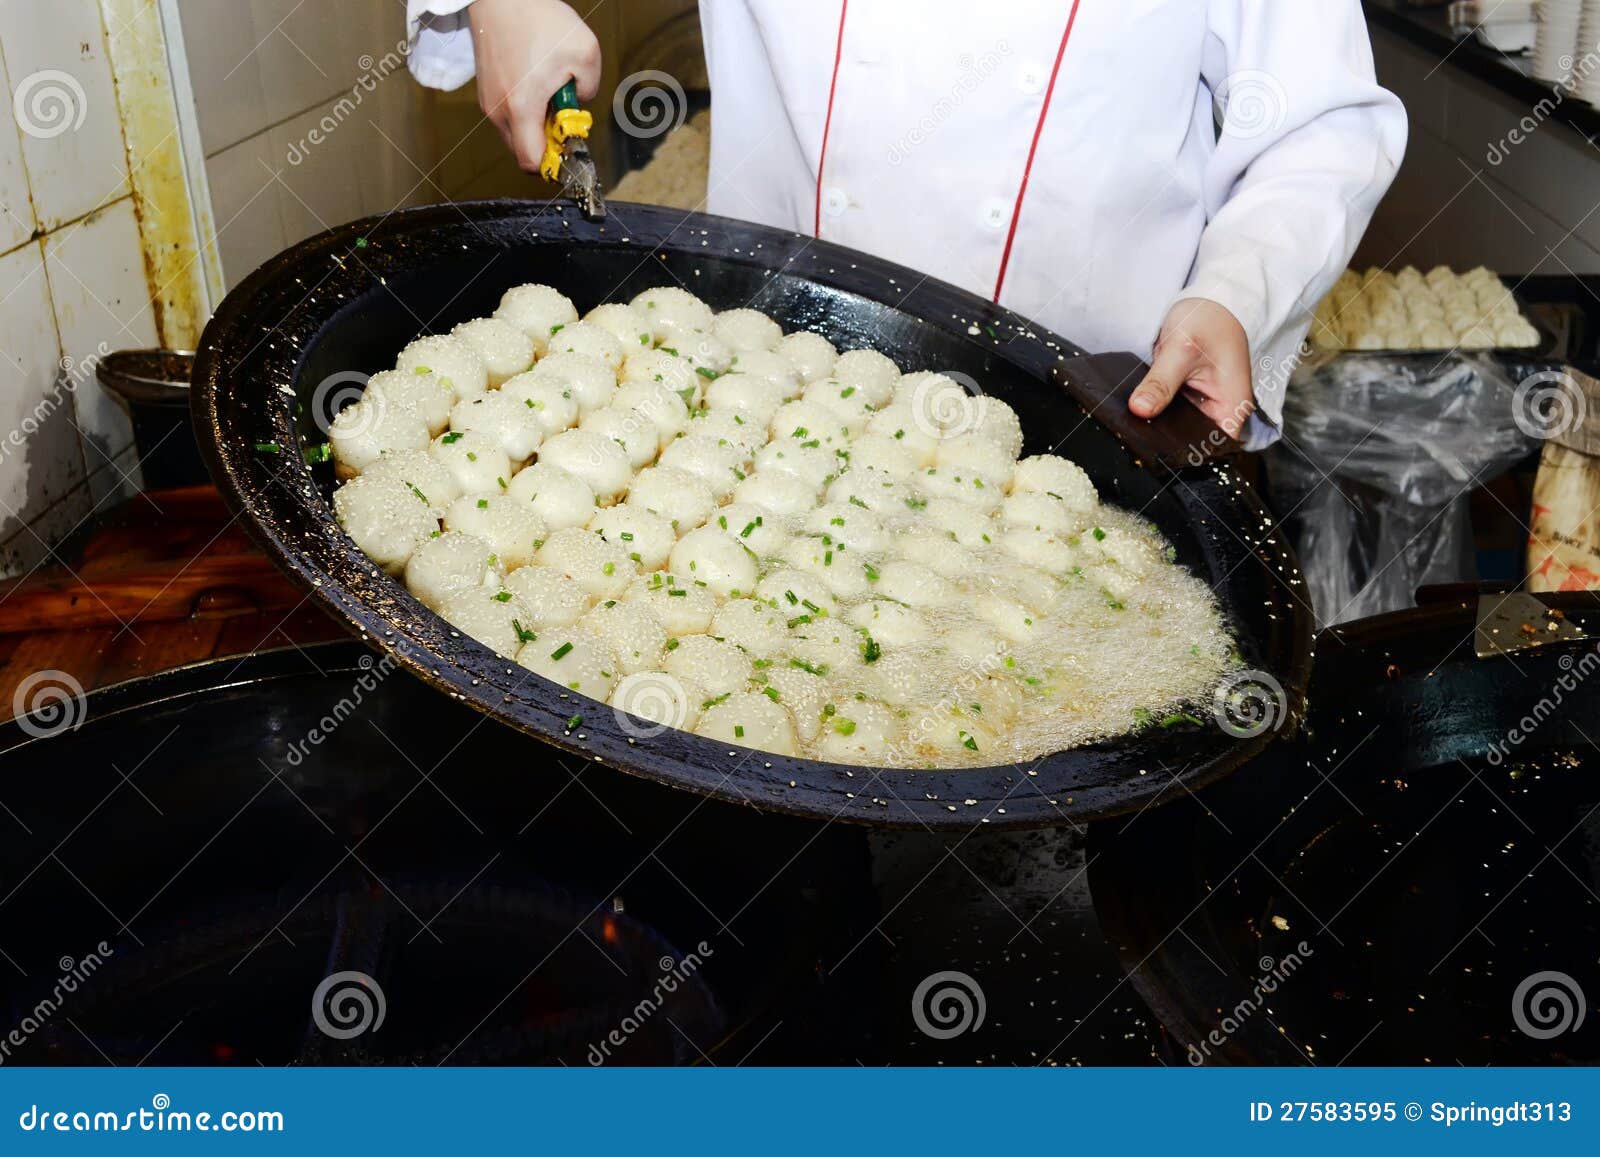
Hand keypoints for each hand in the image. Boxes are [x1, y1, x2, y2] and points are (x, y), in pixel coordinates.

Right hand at [469, 0, 601, 173]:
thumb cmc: (539, 20)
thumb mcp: (585, 53)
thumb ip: (590, 89)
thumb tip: (579, 103)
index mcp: (522, 108)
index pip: (532, 162)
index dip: (553, 165)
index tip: (568, 148)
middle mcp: (499, 110)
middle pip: (524, 151)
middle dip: (547, 143)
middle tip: (563, 115)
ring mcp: (489, 101)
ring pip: (516, 133)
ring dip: (536, 124)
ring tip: (549, 92)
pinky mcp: (486, 90)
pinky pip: (508, 114)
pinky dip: (524, 109)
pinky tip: (536, 82)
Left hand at [1128, 298, 1255, 440]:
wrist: (1210, 302)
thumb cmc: (1209, 320)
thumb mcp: (1181, 350)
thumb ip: (1160, 383)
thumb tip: (1140, 409)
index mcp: (1232, 407)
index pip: (1212, 448)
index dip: (1184, 452)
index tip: (1155, 449)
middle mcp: (1221, 412)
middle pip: (1192, 441)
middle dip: (1165, 439)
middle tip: (1136, 432)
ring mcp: (1205, 406)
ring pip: (1178, 428)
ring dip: (1158, 424)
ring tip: (1135, 419)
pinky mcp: (1189, 399)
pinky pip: (1171, 413)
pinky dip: (1156, 410)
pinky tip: (1140, 407)